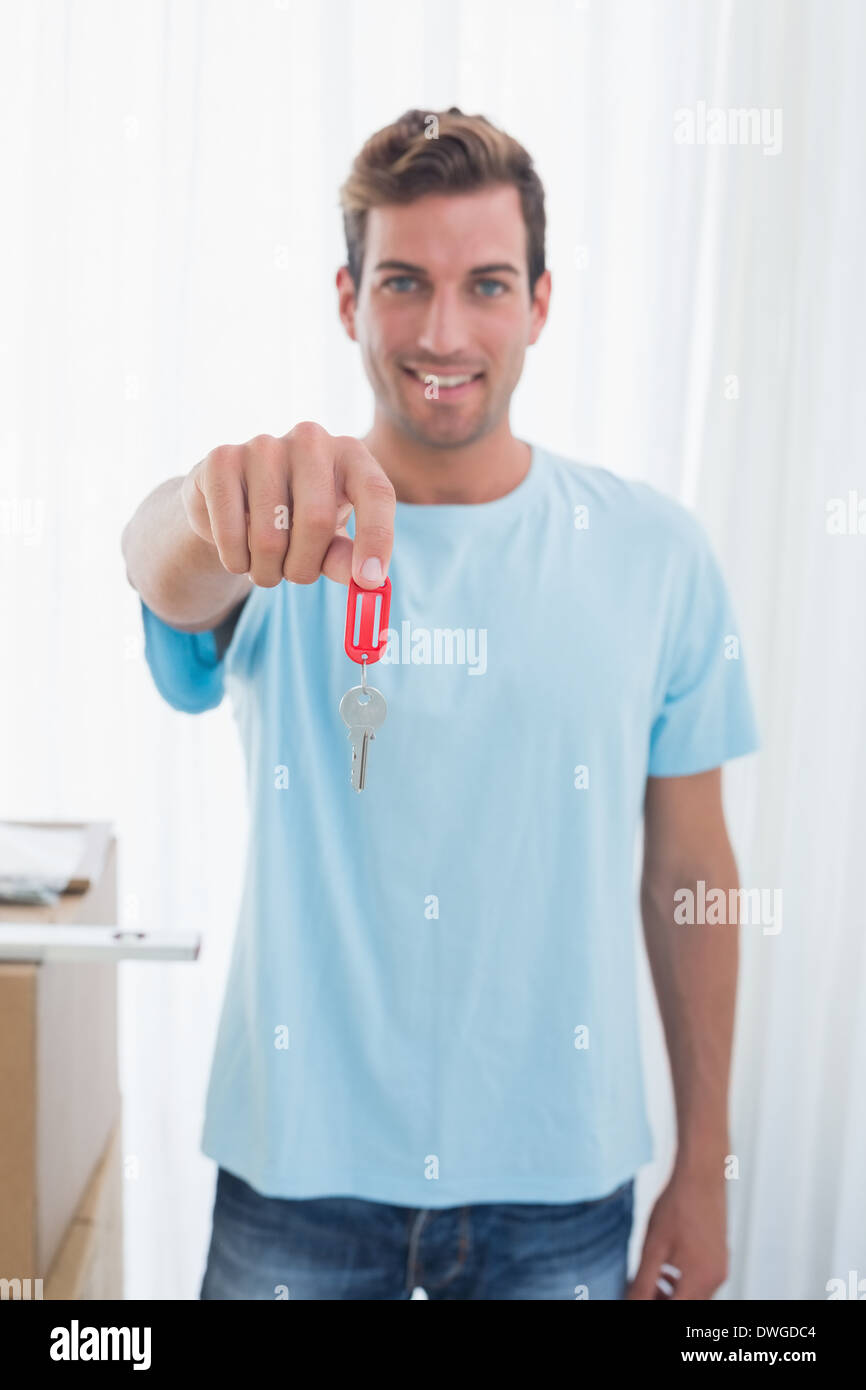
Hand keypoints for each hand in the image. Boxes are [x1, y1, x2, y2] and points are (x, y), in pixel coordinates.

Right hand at [180, 421, 394, 589]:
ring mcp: (263, 445)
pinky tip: (239, 553)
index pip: (376, 492)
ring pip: (270, 536)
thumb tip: (365, 579)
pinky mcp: (221, 460)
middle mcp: (310, 440)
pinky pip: (230, 534)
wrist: (235, 501)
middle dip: (304, 567)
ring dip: (267, 571)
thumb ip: (347, 557)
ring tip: (266, 565)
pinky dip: (236, 561)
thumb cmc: (296, 519)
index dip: (376, 539)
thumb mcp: (330, 539)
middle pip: (317, 520)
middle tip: (295, 576)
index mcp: (350, 454)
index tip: (369, 580)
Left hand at [626, 1167, 728, 1299]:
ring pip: (694, 1296)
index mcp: (700, 1280)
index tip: (637, 1295)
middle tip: (641, 1290)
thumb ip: (643, 1282)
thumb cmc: (676, 1206)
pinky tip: (666, 1267)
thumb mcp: (652, 1247)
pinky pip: (702, 1283)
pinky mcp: (720, 1258)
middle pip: (687, 1306)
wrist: (701, 1175)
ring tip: (651, 1280)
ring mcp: (721, 1269)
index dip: (651, 1304)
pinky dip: (683, 1283)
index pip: (675, 1309)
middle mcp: (716, 1279)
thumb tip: (631, 1302)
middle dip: (663, 1302)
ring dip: (672, 1295)